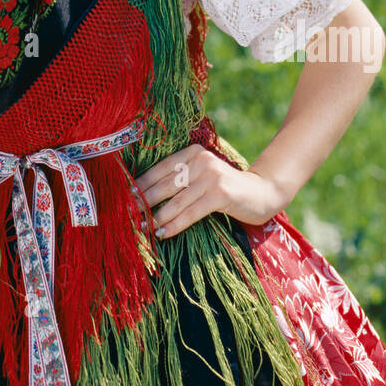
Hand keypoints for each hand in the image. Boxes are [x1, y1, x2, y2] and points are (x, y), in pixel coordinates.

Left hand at [135, 145, 287, 238]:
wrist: (261, 193)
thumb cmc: (225, 188)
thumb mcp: (201, 177)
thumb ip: (180, 179)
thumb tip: (144, 195)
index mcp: (192, 152)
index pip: (159, 169)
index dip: (140, 185)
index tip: (123, 199)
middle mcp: (200, 160)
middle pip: (164, 184)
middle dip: (143, 202)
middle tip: (126, 215)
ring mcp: (211, 176)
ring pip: (175, 201)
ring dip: (155, 217)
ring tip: (141, 228)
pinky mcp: (220, 194)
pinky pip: (190, 212)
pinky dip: (174, 224)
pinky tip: (162, 233)